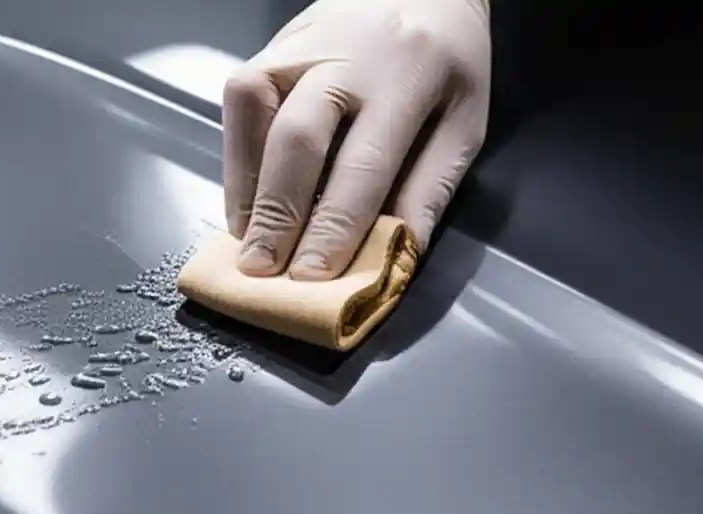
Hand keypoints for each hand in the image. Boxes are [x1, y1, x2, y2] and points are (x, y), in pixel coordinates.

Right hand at [223, 0, 489, 279]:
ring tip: (246, 244)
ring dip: (246, 189)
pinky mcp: (267, 50)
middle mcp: (344, 55)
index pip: (362, 165)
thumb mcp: (465, 120)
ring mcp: (297, 47)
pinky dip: (237, 162)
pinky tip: (245, 202)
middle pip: (296, 141)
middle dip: (276, 214)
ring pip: (254, 119)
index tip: (313, 276)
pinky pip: (240, 108)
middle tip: (263, 271)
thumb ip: (431, 187)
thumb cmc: (446, 57)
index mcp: (407, 75)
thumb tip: (393, 254)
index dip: (334, 227)